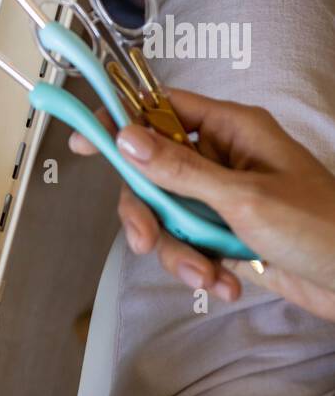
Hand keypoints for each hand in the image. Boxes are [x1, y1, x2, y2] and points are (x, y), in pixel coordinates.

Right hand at [70, 90, 334, 320]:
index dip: (121, 120)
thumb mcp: (244, 198)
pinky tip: (227, 285)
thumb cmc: (319, 227)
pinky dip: (202, 268)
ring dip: (180, 251)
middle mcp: (223, 158)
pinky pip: (192, 244)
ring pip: (169, 214)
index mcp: (231, 129)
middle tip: (143, 240)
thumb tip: (126, 138)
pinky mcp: (230, 235)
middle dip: (148, 211)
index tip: (84, 140)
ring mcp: (225, 198)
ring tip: (206, 278)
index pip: (162, 109)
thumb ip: (180, 170)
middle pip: (155, 171)